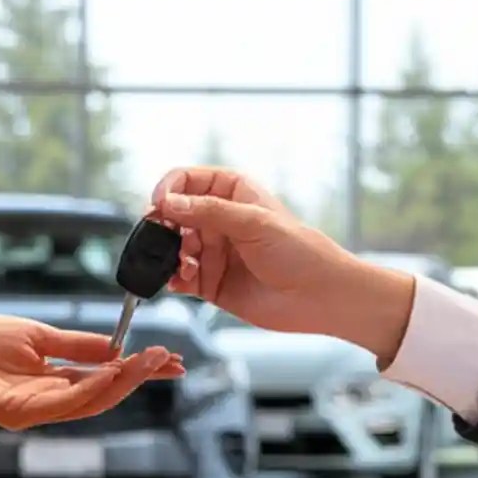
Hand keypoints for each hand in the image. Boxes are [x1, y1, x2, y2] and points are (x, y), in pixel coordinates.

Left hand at [0, 314, 183, 429]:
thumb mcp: (36, 336)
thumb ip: (75, 345)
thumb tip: (115, 345)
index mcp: (52, 382)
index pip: (105, 380)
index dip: (138, 371)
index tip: (170, 360)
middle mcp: (46, 402)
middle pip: (105, 395)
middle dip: (139, 378)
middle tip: (170, 361)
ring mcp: (32, 411)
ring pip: (89, 402)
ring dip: (123, 382)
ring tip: (150, 362)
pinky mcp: (15, 413)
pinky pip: (61, 404)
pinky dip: (90, 389)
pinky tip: (111, 373)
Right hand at [150, 167, 415, 360]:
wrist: (318, 296)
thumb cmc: (299, 251)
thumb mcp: (253, 221)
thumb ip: (209, 211)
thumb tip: (169, 203)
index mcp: (233, 192)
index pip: (187, 180)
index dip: (169, 189)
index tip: (159, 204)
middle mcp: (220, 220)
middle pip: (174, 214)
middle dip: (164, 225)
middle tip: (161, 236)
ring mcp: (214, 252)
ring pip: (173, 247)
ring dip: (169, 254)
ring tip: (185, 264)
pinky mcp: (211, 282)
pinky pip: (180, 277)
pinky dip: (173, 278)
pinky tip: (180, 280)